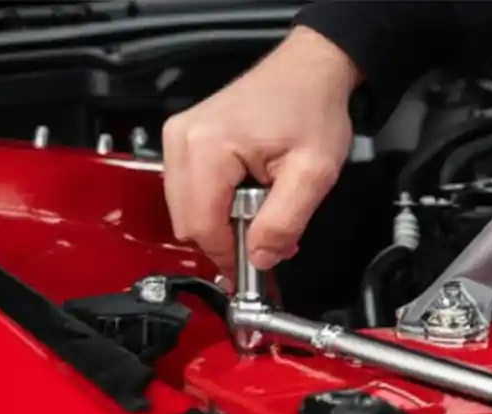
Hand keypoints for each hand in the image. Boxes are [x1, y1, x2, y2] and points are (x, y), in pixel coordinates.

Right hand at [162, 26, 361, 274]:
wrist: (310, 71)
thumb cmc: (311, 108)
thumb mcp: (313, 173)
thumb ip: (284, 222)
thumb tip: (259, 258)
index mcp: (207, 147)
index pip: (201, 226)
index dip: (228, 254)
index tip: (255, 265)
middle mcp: (182, 139)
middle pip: (187, 222)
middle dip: (226, 238)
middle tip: (267, 232)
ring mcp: (178, 138)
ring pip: (186, 211)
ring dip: (221, 222)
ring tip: (261, 204)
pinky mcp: (184, 140)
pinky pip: (189, 193)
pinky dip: (216, 204)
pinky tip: (246, 193)